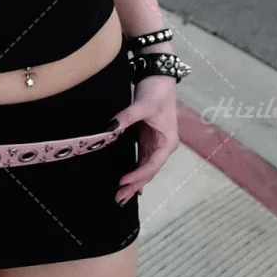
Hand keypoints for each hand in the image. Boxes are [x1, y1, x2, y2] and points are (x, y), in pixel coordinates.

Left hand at [111, 75, 178, 205]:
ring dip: (134, 181)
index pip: (152, 165)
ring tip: (120, 195)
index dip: (138, 175)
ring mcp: (156, 143)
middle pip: (149, 171)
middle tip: (118, 199)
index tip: (123, 182)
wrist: (159, 77)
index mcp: (167, 142)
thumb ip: (126, 117)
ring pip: (145, 167)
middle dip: (135, 185)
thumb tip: (109, 127)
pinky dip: (135, 171)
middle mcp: (163, 146)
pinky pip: (141, 159)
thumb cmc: (156, 91)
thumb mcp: (143, 105)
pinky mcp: (147, 138)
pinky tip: (128, 181)